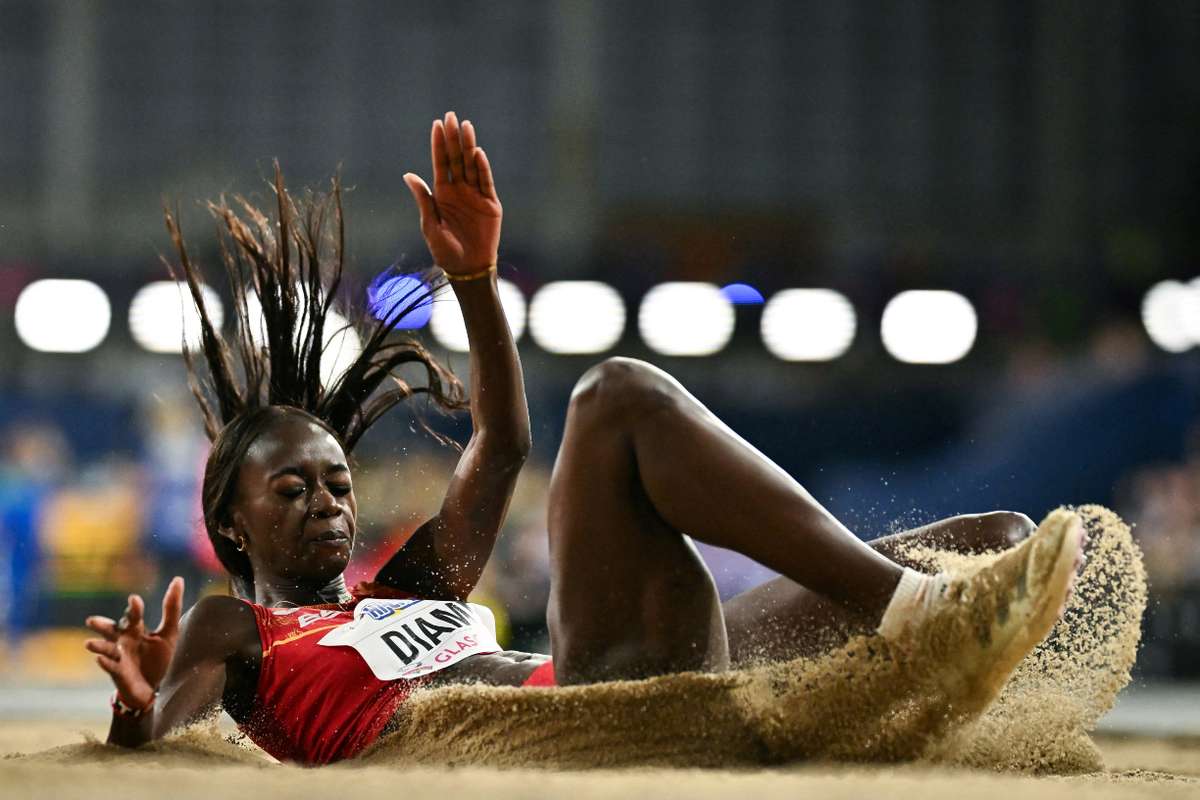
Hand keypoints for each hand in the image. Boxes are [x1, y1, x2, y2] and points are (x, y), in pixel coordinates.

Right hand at [84, 576, 183, 709]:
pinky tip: (99, 660)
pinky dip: (104, 663)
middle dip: (103, 625)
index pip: (134, 616)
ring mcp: (118, 657)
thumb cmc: (159, 657)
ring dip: (98, 646)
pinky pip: (110, 667)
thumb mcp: (169, 633)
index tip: (134, 599)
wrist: (156, 687)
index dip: (134, 608)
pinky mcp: (118, 673)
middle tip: (92, 620)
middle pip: (111, 630)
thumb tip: (178, 579)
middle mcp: (123, 641)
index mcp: (136, 630)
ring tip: (89, 643)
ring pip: (105, 649)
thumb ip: (171, 609)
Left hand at [404, 111, 501, 275]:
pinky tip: (477, 153)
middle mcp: (459, 190)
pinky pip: (486, 182)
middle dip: (453, 138)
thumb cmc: (445, 250)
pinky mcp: (490, 204)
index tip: (437, 124)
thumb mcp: (430, 224)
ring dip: (469, 146)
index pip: (441, 164)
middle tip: (451, 116)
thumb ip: (423, 199)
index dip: (439, 144)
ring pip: (472, 166)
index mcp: (442, 194)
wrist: (467, 268)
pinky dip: (482, 168)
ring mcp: (475, 196)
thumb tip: (408, 174)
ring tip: (466, 126)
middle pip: (456, 159)